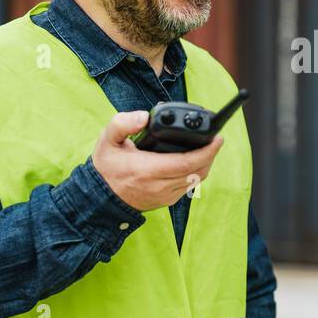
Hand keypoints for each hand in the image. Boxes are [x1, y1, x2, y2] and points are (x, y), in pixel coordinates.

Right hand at [91, 111, 223, 212]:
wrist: (100, 198)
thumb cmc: (106, 167)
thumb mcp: (107, 140)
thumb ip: (122, 124)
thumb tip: (144, 116)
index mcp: (147, 170)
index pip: (187, 161)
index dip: (207, 151)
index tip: (217, 138)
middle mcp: (159, 186)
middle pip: (198, 170)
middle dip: (210, 154)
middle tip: (215, 139)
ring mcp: (165, 195)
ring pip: (196, 179)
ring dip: (205, 164)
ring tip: (207, 147)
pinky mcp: (166, 200)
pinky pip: (188, 186)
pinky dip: (196, 172)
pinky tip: (195, 160)